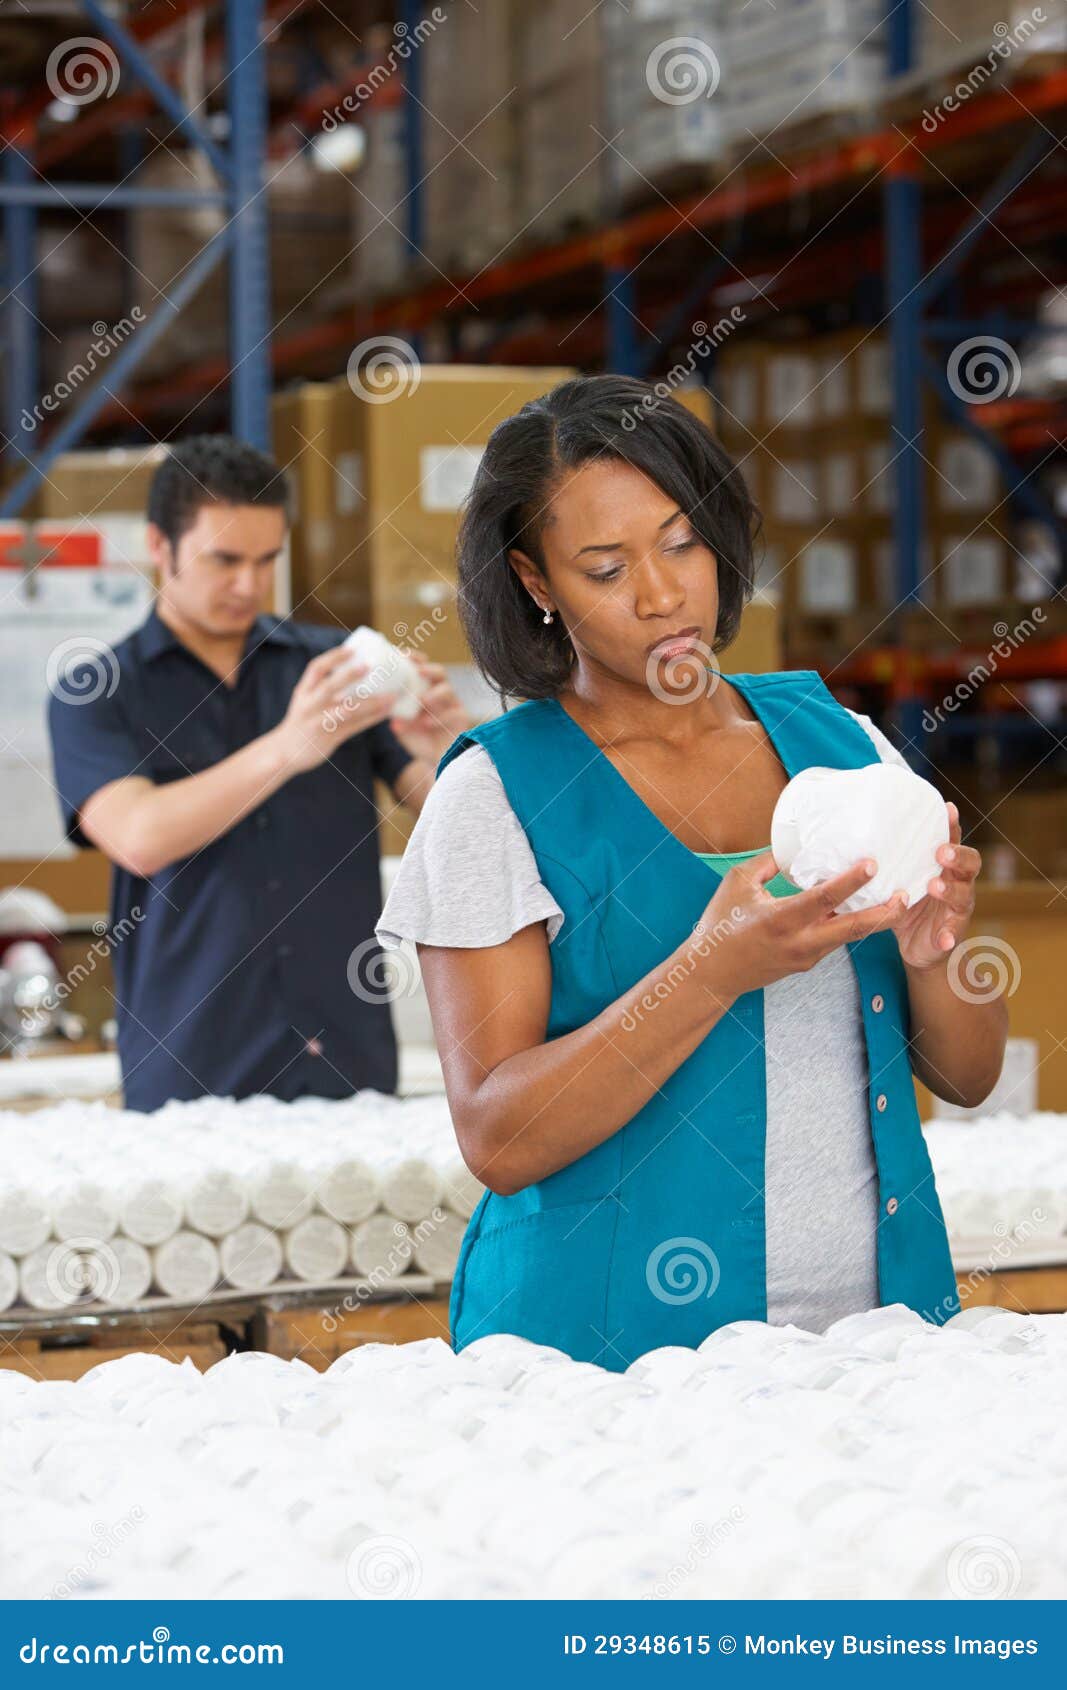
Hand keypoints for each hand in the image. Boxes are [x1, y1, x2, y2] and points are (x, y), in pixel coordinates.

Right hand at [274, 647, 398, 774]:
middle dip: (349, 675)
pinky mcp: (330, 737)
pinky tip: (386, 711)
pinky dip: (372, 718)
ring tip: (391, 695)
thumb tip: (350, 671)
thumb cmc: (301, 722)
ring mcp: (320, 722)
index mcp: (303, 692)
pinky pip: (355, 726)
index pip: (316, 668)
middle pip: (329, 686)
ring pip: (347, 710)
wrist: (285, 752)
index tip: (352, 649)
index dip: (334, 657)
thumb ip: (319, 689)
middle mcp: (310, 705)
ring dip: (371, 702)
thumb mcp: (303, 701)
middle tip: (370, 665)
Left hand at [387, 650, 470, 763]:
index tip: (402, 654)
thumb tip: (383, 706)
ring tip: (422, 700)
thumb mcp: (401, 727)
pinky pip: (454, 713)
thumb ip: (394, 715)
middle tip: (417, 670)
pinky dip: (439, 718)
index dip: (414, 659)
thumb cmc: (419, 740)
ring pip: (448, 690)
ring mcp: (452, 706)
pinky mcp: (461, 720)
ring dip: (434, 693)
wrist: (436, 763)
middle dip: (428, 668)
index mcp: (425, 690)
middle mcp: (440, 695)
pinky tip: (426, 724)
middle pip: (439, 672)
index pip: (422, 668)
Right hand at [693, 851, 907, 1001]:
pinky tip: (864, 910)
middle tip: (907, 896)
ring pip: (848, 937)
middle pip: (852, 928)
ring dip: (874, 921)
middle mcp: (799, 941)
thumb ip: (768, 862)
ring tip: (897, 901)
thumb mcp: (738, 884)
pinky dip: (852, 926)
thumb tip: (792, 843)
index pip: (824, 898)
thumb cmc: (720, 925)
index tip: (873, 863)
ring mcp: (805, 956)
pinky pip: (835, 942)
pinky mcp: (806, 963)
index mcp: (781, 919)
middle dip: (883, 914)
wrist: (712, 973)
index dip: (851, 880)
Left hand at [890, 801, 979, 970]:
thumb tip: (854, 837)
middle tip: (941, 852)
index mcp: (944, 866)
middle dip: (957, 855)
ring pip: (963, 895)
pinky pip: (953, 934)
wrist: (917, 946)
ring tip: (935, 886)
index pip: (953, 840)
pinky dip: (949, 935)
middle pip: (969, 863)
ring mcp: (958, 908)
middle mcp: (957, 883)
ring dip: (950, 890)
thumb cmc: (907, 904)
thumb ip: (889, 863)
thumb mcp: (898, 881)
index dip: (952, 825)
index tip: (948, 808)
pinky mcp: (952, 934)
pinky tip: (944, 939)